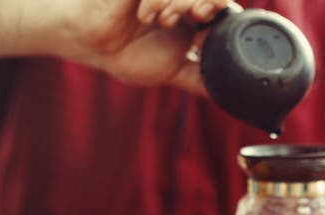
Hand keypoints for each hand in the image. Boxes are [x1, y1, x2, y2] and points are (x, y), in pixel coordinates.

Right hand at [62, 0, 233, 94]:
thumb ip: (201, 79)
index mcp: (195, 18)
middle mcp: (184, 0)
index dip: (225, 16)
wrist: (96, 43)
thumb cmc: (131, 55)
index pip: (225, 8)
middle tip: (198, 15)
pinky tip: (144, 16)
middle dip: (212, 1)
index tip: (206, 36)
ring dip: (181, 3)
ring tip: (162, 22)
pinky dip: (158, 2)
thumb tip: (228, 94)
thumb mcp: (175, 72)